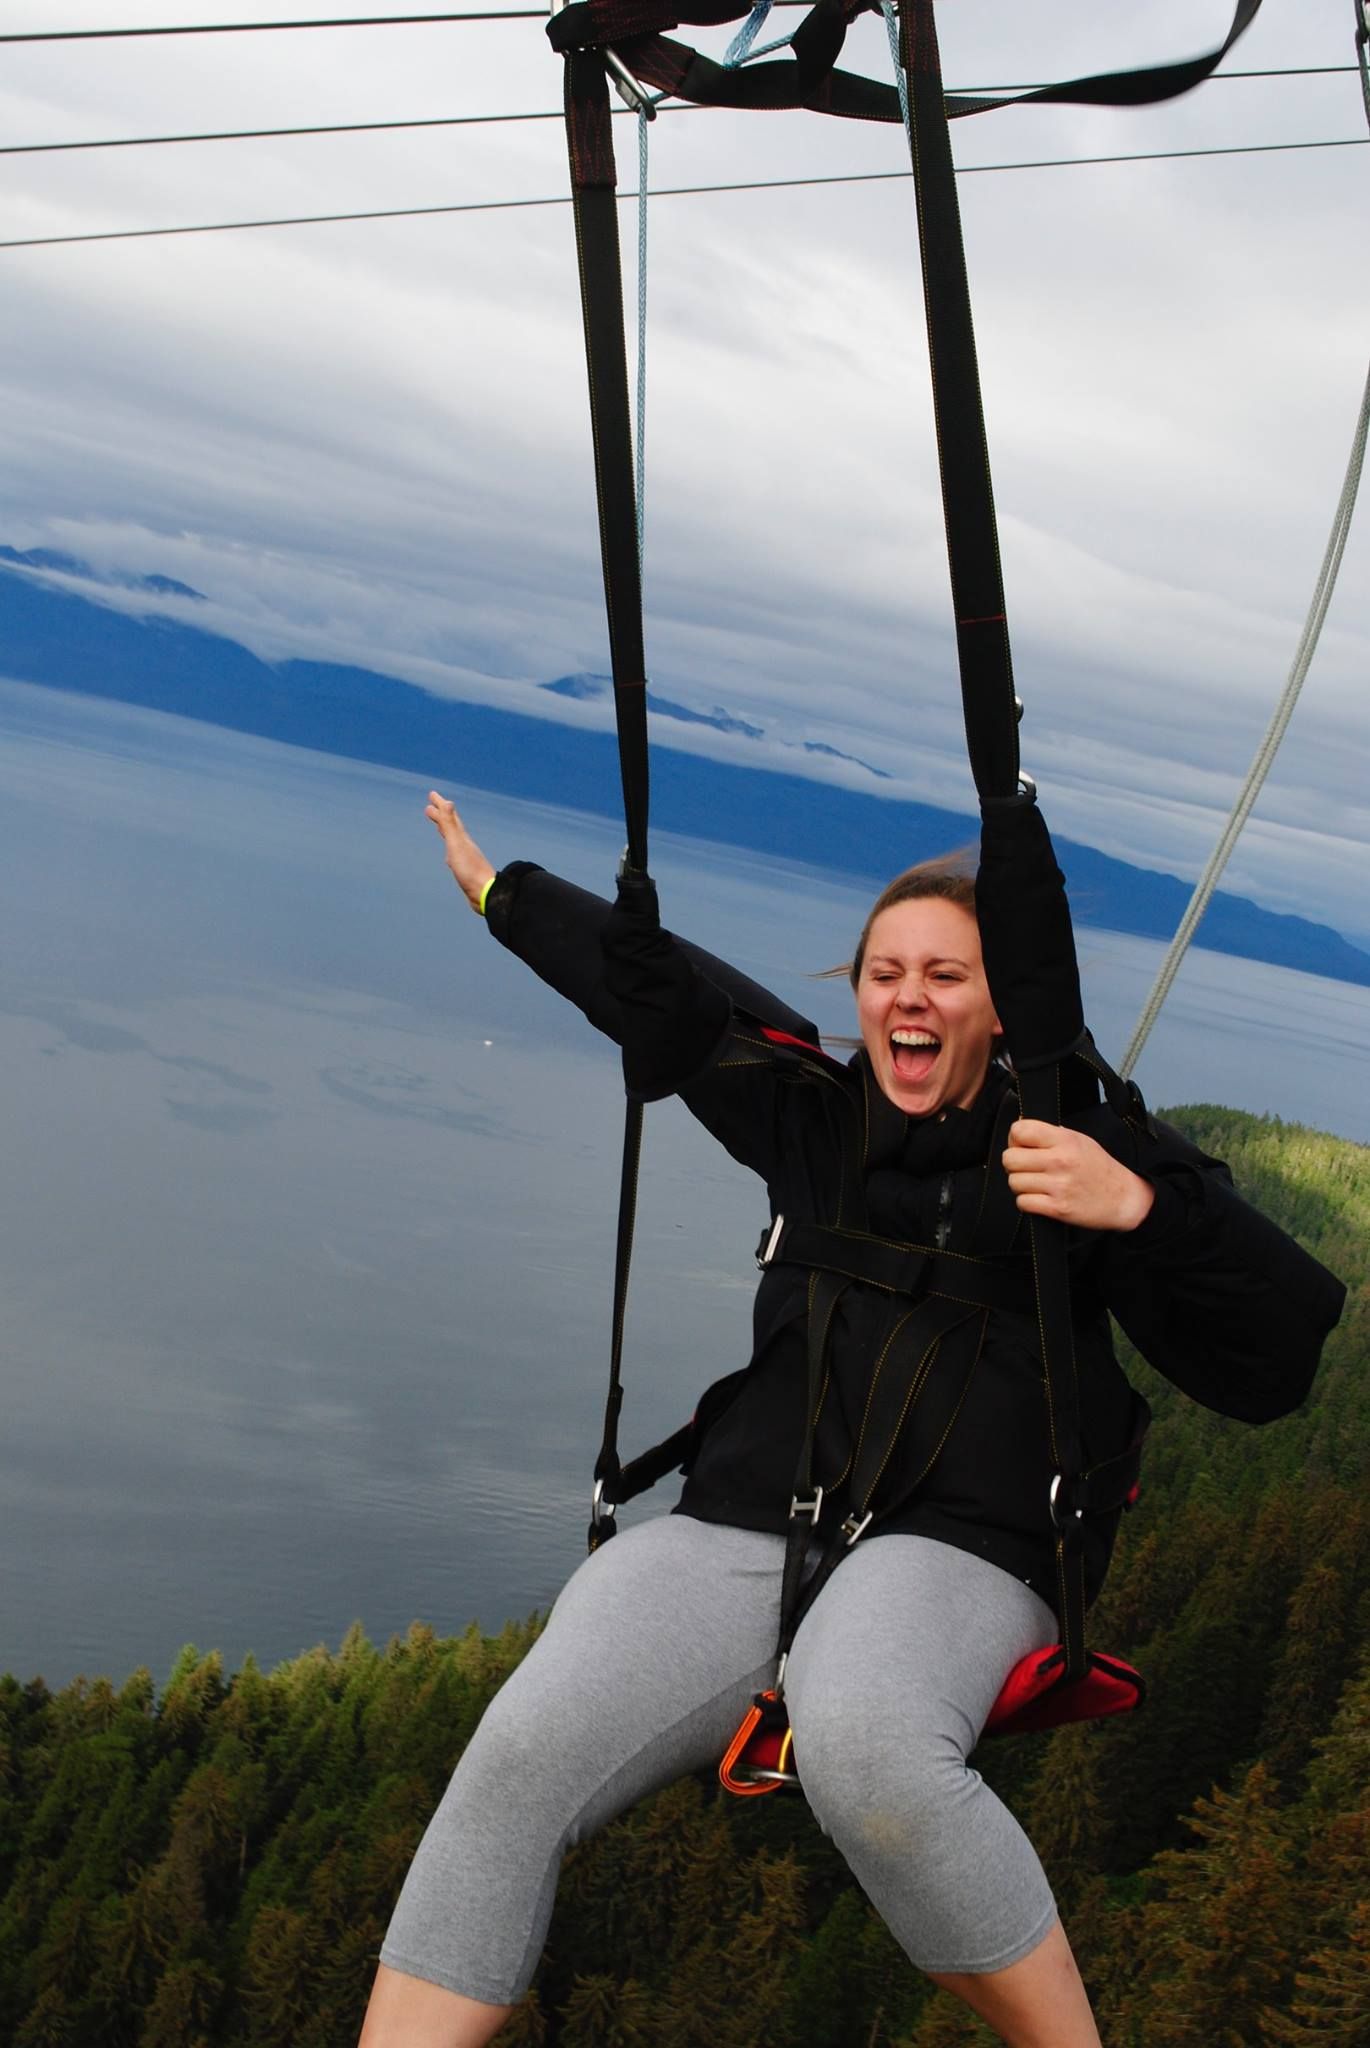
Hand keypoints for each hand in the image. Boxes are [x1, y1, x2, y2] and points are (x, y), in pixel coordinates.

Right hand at [425, 791, 495, 911]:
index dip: (440, 805)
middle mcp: (464, 845)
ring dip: (446, 831)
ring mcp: (465, 857)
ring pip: (453, 840)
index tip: (432, 794)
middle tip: (431, 806)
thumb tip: (448, 802)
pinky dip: (450, 850)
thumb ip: (450, 825)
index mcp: (461, 838)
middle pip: (451, 825)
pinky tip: (449, 857)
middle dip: (442, 815)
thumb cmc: (470, 870)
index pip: (449, 816)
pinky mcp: (465, 870)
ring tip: (439, 827)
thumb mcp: (457, 845)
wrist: (485, 893)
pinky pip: (454, 856)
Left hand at [1002, 1119, 1155, 1231]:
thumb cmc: (1099, 1168)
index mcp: (1065, 1140)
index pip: (1019, 1131)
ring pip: (1013, 1182)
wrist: (1124, 1197)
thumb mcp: (1078, 1140)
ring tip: (1036, 1184)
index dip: (1015, 1139)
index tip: (1022, 1146)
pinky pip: (1023, 1203)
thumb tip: (1019, 1129)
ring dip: (1021, 1185)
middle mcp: (1060, 1161)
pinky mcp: (1058, 1208)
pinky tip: (1040, 1198)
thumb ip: (1049, 1134)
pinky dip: (1027, 1202)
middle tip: (1027, 1167)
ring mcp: (1058, 1186)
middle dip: (1014, 1164)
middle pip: (1009, 1158)